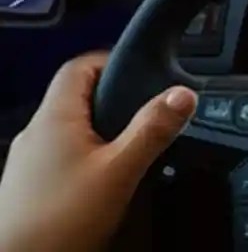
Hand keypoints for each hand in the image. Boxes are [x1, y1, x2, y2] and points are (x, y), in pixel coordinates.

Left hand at [0, 51, 196, 251]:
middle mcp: (35, 134)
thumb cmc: (60, 221)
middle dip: (115, 104)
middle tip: (146, 117)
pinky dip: (87, 159)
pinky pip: (62, 158)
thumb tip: (182, 95)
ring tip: (131, 153)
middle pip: (78, 99)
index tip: (142, 73)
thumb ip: (153, 130)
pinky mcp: (28, 187)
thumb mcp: (120, 171)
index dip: (113, 62)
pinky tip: (104, 184)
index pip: (80, 66)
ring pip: (71, 130)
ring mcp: (28, 161)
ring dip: (102, 134)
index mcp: (55, 118)